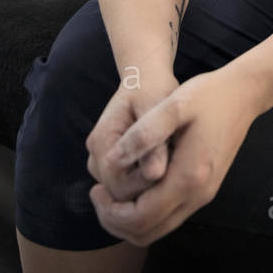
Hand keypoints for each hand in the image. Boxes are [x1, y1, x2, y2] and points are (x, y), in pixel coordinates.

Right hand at [86, 72, 178, 203]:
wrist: (145, 80)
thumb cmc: (153, 89)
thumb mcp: (156, 106)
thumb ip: (154, 138)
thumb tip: (156, 174)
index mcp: (101, 140)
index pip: (116, 182)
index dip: (144, 182)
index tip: (172, 164)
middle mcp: (96, 155)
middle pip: (117, 192)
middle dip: (146, 186)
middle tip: (176, 164)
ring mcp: (101, 161)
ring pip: (122, 192)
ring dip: (147, 185)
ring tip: (172, 160)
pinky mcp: (113, 164)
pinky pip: (128, 185)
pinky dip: (145, 181)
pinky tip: (165, 163)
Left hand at [87, 68, 259, 245]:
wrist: (244, 94)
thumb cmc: (208, 95)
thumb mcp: (173, 105)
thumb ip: (143, 133)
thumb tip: (113, 161)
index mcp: (188, 177)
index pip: (140, 218)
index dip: (110, 212)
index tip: (96, 189)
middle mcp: (198, 195)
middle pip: (146, 233)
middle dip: (115, 222)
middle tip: (98, 195)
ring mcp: (203, 195)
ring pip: (157, 229)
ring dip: (129, 220)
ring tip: (112, 193)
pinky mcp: (204, 190)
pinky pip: (168, 217)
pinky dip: (145, 213)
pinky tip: (135, 187)